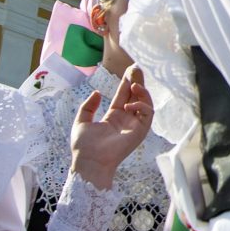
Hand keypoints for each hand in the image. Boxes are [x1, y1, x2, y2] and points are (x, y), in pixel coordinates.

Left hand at [68, 67, 153, 190]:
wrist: (89, 162)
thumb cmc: (84, 146)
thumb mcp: (82, 121)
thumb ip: (88, 106)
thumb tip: (98, 93)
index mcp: (113, 117)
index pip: (123, 96)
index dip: (126, 82)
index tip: (129, 69)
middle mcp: (126, 120)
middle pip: (136, 96)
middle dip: (137, 82)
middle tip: (136, 68)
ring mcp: (134, 126)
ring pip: (145, 104)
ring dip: (142, 92)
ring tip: (134, 84)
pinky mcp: (139, 132)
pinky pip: (148, 115)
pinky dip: (142, 106)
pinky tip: (130, 104)